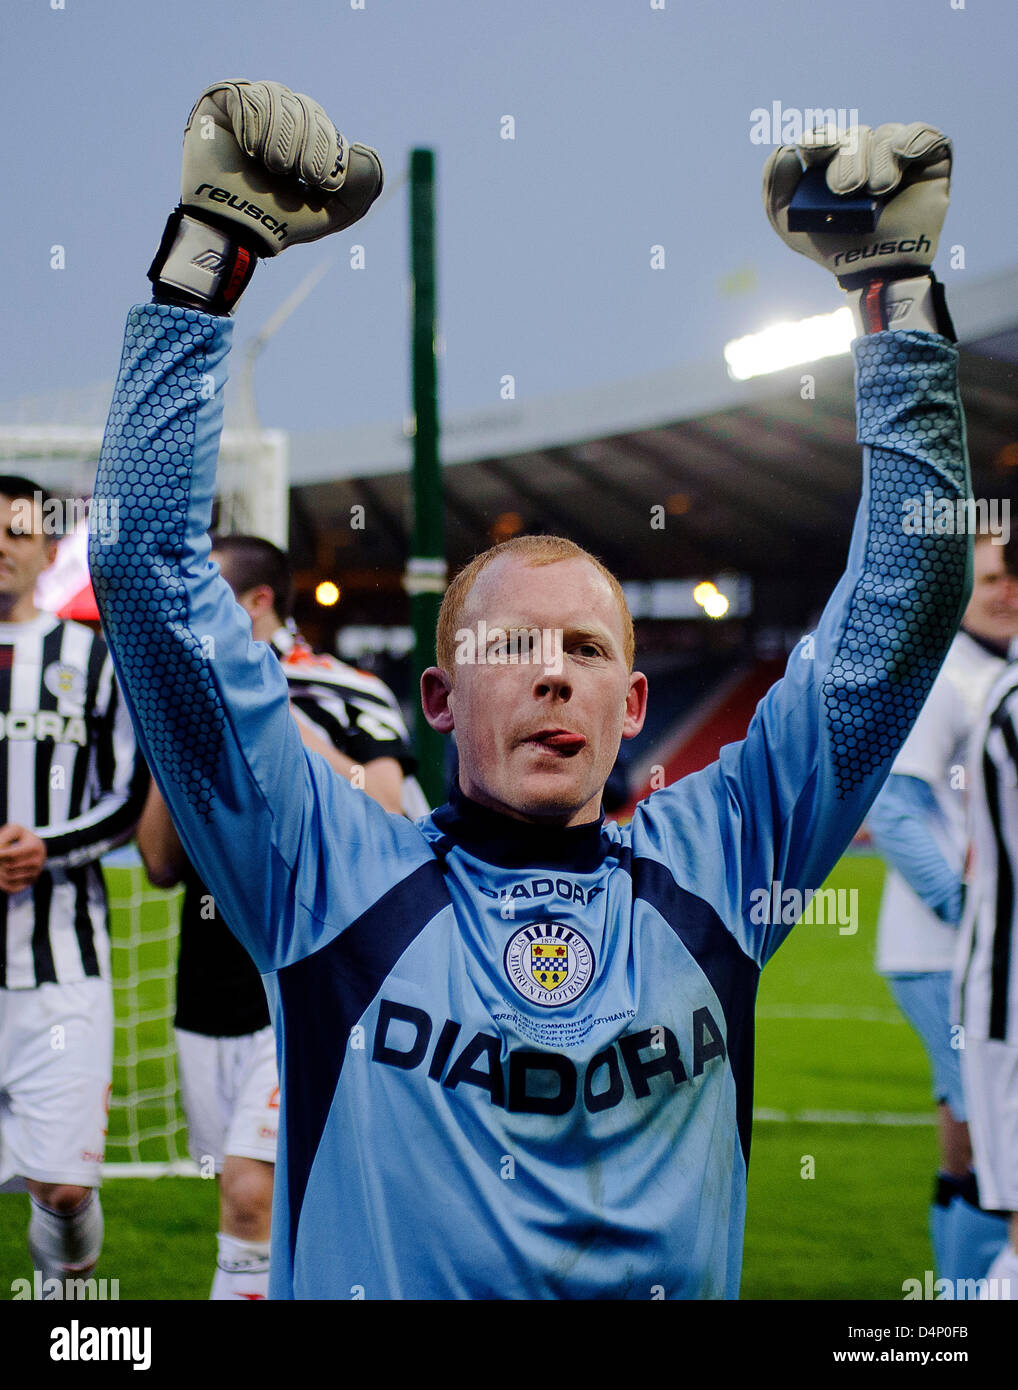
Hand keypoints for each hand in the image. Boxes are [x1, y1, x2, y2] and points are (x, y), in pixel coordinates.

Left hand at [0, 823, 46, 893]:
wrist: (37, 849)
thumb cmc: (22, 838)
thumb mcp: (16, 830)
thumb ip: (4, 836)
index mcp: (35, 847)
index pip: (11, 855)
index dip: (0, 855)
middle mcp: (37, 862)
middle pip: (9, 866)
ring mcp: (35, 873)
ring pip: (9, 877)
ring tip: (0, 864)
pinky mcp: (31, 882)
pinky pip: (11, 887)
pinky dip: (2, 883)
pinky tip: (1, 874)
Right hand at [149, 79, 382, 311]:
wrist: (235, 230)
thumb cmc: (278, 223)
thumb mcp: (332, 212)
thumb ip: (361, 188)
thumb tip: (367, 152)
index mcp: (300, 141)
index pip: (325, 125)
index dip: (326, 149)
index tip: (314, 181)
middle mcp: (274, 122)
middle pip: (306, 108)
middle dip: (306, 145)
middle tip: (289, 173)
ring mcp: (246, 110)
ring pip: (280, 99)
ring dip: (280, 140)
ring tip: (269, 165)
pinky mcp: (218, 104)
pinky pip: (248, 95)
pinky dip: (254, 126)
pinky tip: (247, 150)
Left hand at [763, 122, 950, 281]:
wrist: (875, 272)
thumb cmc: (833, 247)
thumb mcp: (789, 222)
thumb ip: (775, 185)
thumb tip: (786, 149)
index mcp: (832, 161)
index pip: (825, 135)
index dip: (820, 138)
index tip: (818, 150)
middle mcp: (866, 153)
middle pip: (855, 136)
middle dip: (848, 161)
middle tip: (846, 190)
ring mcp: (898, 155)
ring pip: (886, 136)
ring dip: (880, 162)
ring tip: (879, 192)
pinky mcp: (930, 160)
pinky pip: (923, 134)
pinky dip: (913, 140)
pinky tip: (904, 155)